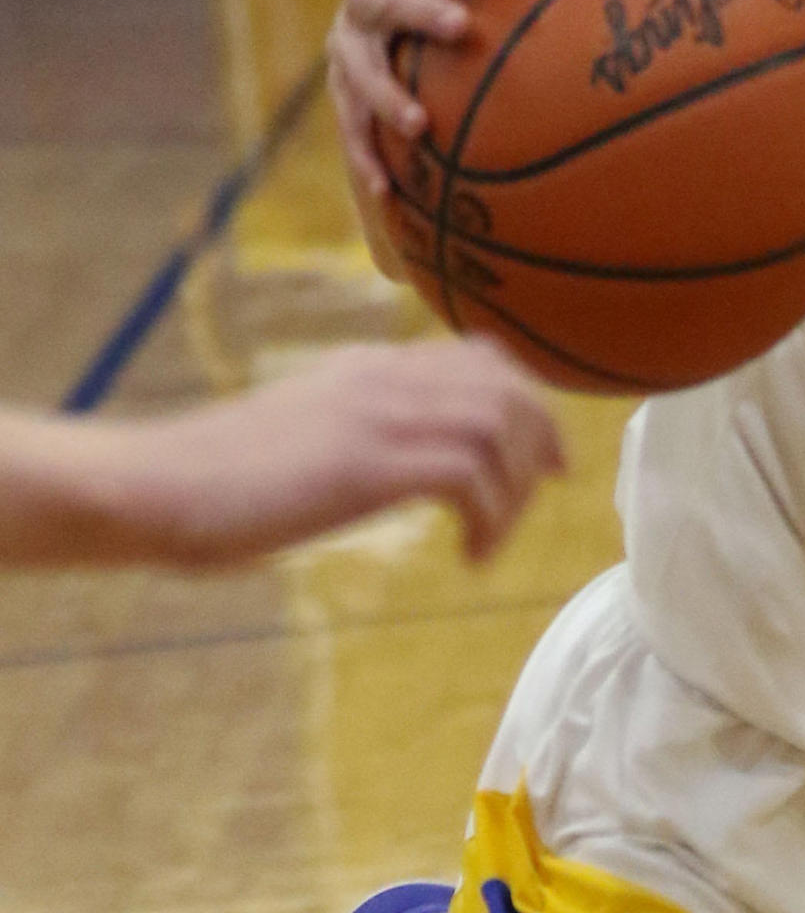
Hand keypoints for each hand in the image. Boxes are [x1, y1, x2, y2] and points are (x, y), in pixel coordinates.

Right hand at [116, 342, 564, 567]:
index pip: (480, 357)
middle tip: (541, 495)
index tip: (542, 455)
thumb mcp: (305, 435)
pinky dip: (487, 521)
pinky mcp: (365, 464)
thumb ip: (359, 433)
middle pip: (507, 387)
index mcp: (366, 368)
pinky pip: (468, 477)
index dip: (529, 401)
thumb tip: (404, 463)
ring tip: (488, 537)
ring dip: (514, 491)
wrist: (154, 483)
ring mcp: (373, 417)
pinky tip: (466, 556)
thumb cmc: (218, 478)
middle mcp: (380, 379)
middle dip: (540, 442)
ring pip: (498, 428)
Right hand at [328, 0, 547, 215]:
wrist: (391, 22)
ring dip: (385, 98)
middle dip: (418, 14)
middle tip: (461, 28)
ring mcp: (348, 51)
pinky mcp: (344, 98)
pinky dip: (367, 161)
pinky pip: (352, 131)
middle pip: (383, 3)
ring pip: (358, 73)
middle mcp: (363, 1)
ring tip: (419, 127)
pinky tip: (391, 195)